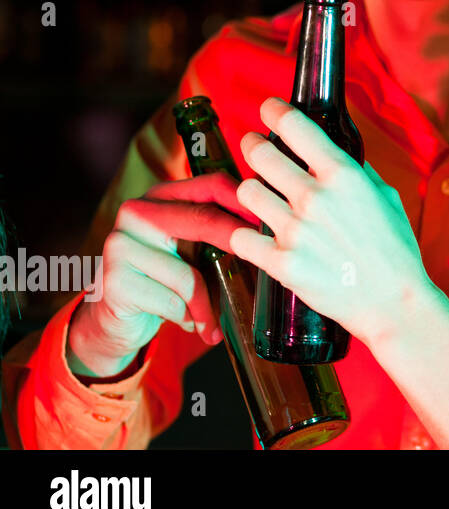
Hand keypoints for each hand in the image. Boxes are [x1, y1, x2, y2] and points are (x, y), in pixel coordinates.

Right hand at [69, 173, 254, 376]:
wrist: (114, 321)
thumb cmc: (164, 279)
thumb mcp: (190, 247)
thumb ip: (217, 229)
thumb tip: (272, 232)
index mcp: (160, 196)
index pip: (211, 184)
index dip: (246, 201)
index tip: (273, 222)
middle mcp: (136, 212)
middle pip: (203, 220)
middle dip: (239, 242)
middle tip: (267, 259)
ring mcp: (120, 245)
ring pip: (189, 274)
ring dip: (208, 305)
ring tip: (212, 320)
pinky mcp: (114, 281)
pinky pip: (172, 301)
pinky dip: (188, 317)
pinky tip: (186, 324)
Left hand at [228, 97, 432, 348]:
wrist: (394, 303)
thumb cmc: (396, 250)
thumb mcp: (386, 198)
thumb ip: (357, 173)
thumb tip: (333, 155)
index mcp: (343, 175)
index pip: (295, 127)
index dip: (274, 111)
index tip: (268, 109)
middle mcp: (314, 197)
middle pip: (259, 154)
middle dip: (253, 145)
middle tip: (253, 145)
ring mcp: (294, 231)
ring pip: (245, 191)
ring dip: (250, 190)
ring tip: (260, 195)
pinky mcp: (281, 264)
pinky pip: (240, 237)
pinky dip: (245, 236)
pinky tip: (256, 237)